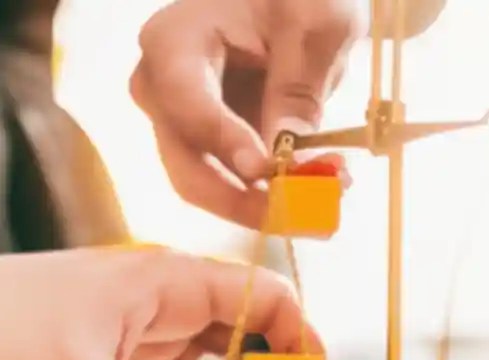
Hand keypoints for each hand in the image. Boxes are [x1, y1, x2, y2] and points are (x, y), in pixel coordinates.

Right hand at [131, 0, 363, 227]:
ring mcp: (182, 123)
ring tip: (326, 203)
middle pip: (187, 164)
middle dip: (246, 198)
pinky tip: (319, 191)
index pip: (188, 103)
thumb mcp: (313, 26)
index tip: (267, 169)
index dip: (226, 141)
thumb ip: (298, 86)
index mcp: (174, 42)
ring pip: (210, 186)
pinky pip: (233, 184)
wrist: (291, 1)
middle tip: (302, 210)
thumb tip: (286, 154)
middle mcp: (162, 89)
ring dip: (267, 204)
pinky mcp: (210, 146)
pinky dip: (275, 195)